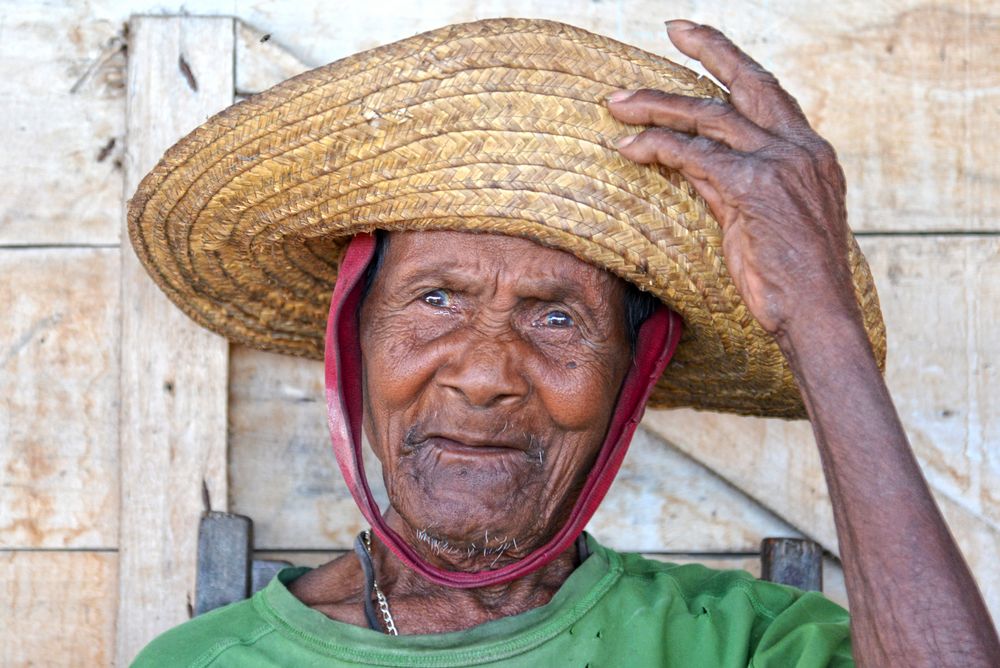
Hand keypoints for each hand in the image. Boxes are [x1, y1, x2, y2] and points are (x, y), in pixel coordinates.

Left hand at [607, 20, 862, 345]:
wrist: (818, 316)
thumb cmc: (796, 283)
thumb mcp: (775, 223)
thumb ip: (741, 186)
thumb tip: (697, 167)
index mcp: (812, 153)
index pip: (770, 96)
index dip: (735, 67)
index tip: (704, 45)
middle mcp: (800, 148)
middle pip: (747, 83)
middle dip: (709, 48)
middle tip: (672, 30)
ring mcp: (778, 163)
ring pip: (708, 116)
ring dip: (657, 105)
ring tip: (618, 103)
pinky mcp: (751, 186)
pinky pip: (691, 153)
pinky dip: (656, 147)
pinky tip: (629, 148)